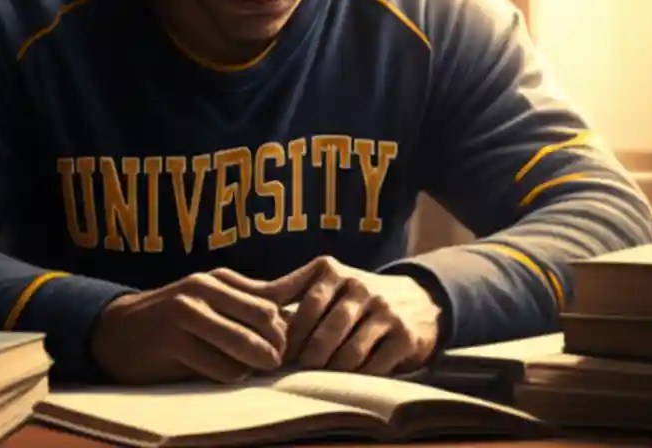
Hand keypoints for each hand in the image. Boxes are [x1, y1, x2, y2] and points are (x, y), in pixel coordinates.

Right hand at [90, 268, 288, 384]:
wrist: (116, 331)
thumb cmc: (172, 318)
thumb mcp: (207, 299)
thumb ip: (245, 302)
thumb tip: (297, 309)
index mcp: (216, 279)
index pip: (271, 304)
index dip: (284, 331)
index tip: (283, 347)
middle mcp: (202, 289)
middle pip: (264, 321)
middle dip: (276, 348)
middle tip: (273, 362)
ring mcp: (186, 313)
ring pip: (245, 346)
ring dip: (255, 365)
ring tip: (250, 369)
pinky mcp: (172, 341)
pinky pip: (221, 368)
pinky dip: (231, 376)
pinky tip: (224, 374)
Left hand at [272, 256, 440, 374]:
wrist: (418, 299)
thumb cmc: (353, 297)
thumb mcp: (322, 283)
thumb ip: (284, 291)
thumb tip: (233, 291)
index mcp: (331, 271)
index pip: (305, 307)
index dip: (290, 337)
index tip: (279, 356)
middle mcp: (359, 286)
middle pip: (325, 332)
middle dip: (308, 358)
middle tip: (297, 373)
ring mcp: (384, 310)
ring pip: (349, 351)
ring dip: (331, 370)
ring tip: (319, 378)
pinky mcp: (405, 335)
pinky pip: (375, 364)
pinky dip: (359, 377)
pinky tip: (349, 380)